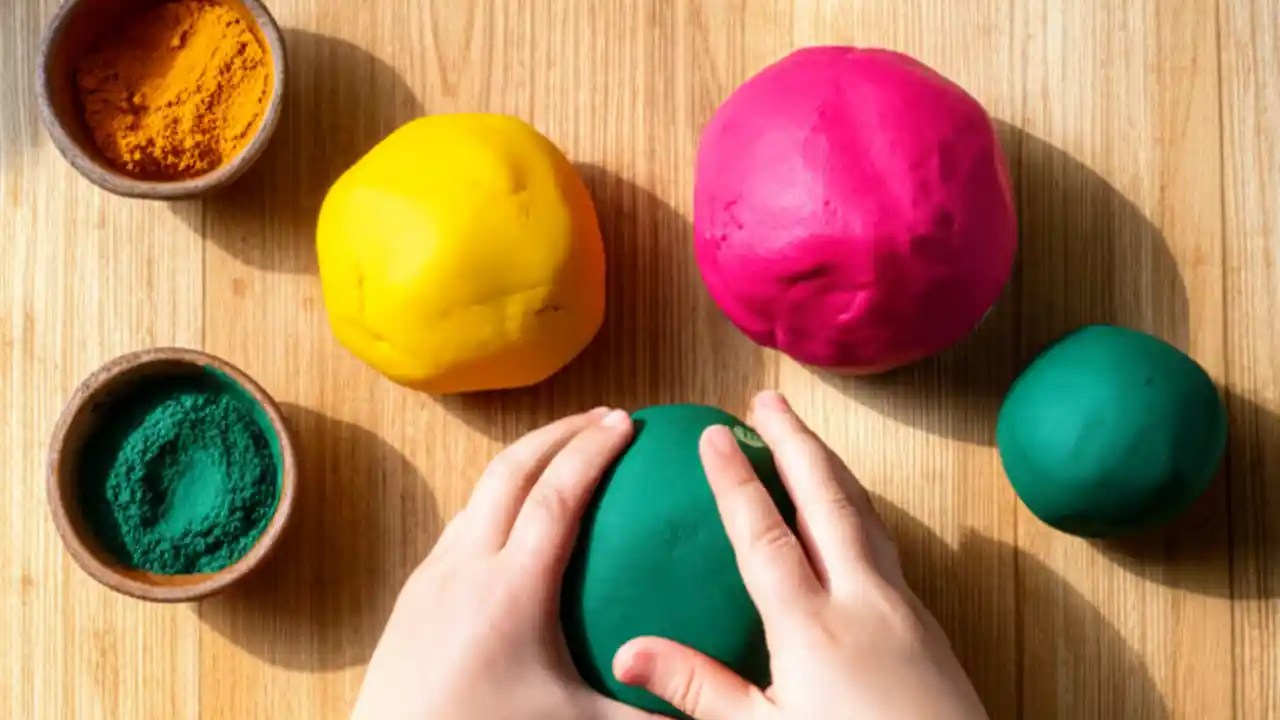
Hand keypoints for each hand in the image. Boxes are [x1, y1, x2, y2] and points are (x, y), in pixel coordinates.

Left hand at [352, 408, 653, 719]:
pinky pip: (462, 524)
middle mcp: (467, 565)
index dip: (594, 449)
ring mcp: (434, 574)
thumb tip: (708, 705)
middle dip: (560, 431)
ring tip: (564, 454)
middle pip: (512, 470)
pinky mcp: (415, 592)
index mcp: (512, 588)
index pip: (557, 494)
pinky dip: (497, 500)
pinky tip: (517, 521)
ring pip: (480, 493)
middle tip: (603, 416)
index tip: (627, 421)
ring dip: (524, 461)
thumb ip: (645, 709)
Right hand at [612, 391, 987, 719]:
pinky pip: (885, 545)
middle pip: (826, 499)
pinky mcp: (927, 627)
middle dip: (794, 442)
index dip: (735, 478)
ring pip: (864, 516)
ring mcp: (902, 609)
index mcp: (811, 625)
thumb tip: (627, 653)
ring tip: (806, 439)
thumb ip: (698, 688)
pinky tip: (851, 517)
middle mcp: (861, 600)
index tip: (714, 433)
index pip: (763, 531)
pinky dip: (860, 510)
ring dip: (831, 468)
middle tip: (767, 399)